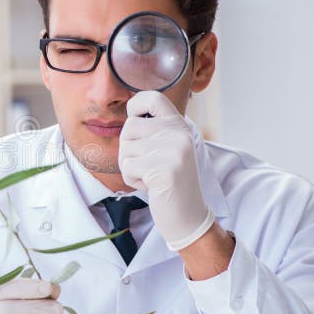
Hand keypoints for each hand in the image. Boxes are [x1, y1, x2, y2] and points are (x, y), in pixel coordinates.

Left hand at [118, 90, 214, 250]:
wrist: (187, 215)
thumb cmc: (168, 181)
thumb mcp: (165, 148)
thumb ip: (152, 131)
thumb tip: (128, 113)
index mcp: (179, 125)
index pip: (152, 97)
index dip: (135, 105)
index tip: (135, 120)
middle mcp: (179, 133)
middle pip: (129, 128)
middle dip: (128, 150)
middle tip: (147, 165)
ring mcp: (174, 150)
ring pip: (125, 149)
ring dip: (130, 167)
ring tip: (151, 176)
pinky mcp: (165, 169)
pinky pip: (128, 167)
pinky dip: (132, 180)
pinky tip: (151, 186)